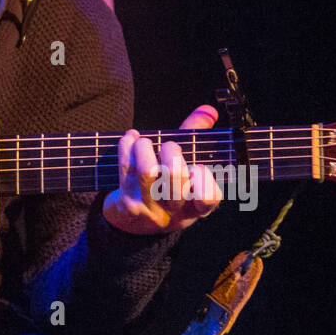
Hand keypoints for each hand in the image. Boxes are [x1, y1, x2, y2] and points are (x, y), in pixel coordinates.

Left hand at [102, 104, 220, 233]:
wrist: (131, 224)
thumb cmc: (164, 188)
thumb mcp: (184, 169)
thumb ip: (196, 137)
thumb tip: (209, 110)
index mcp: (196, 206)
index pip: (209, 196)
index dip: (203, 178)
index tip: (196, 168)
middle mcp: (175, 212)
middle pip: (175, 176)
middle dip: (171, 151)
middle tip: (168, 147)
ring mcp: (150, 210)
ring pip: (147, 172)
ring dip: (144, 147)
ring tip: (144, 142)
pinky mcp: (127, 205)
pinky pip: (125, 170)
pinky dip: (127, 147)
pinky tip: (130, 138)